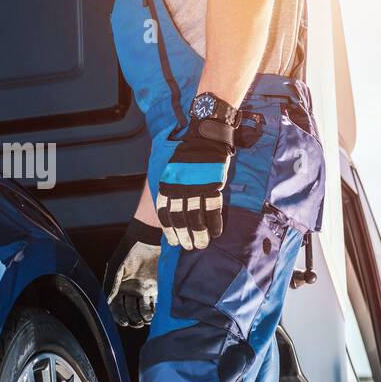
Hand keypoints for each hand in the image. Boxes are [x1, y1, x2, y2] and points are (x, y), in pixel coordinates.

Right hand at [104, 219, 160, 327]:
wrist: (147, 239)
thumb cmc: (128, 251)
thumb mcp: (116, 267)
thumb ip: (111, 285)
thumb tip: (107, 303)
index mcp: (118, 287)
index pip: (116, 307)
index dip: (119, 317)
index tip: (124, 323)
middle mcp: (130, 290)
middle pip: (129, 311)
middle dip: (132, 319)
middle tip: (136, 323)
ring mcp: (143, 289)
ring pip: (142, 309)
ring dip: (143, 317)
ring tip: (146, 319)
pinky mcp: (156, 287)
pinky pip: (155, 303)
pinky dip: (154, 311)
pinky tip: (154, 316)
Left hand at [156, 121, 232, 250]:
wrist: (204, 134)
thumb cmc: (187, 153)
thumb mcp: (171, 169)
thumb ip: (170, 187)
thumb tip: (171, 210)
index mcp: (167, 183)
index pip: (165, 213)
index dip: (169, 230)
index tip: (173, 242)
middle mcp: (179, 187)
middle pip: (180, 218)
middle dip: (184, 236)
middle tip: (189, 247)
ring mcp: (196, 186)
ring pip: (196, 217)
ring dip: (200, 234)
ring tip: (202, 244)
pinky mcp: (212, 184)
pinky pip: (213, 208)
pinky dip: (215, 223)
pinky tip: (216, 232)